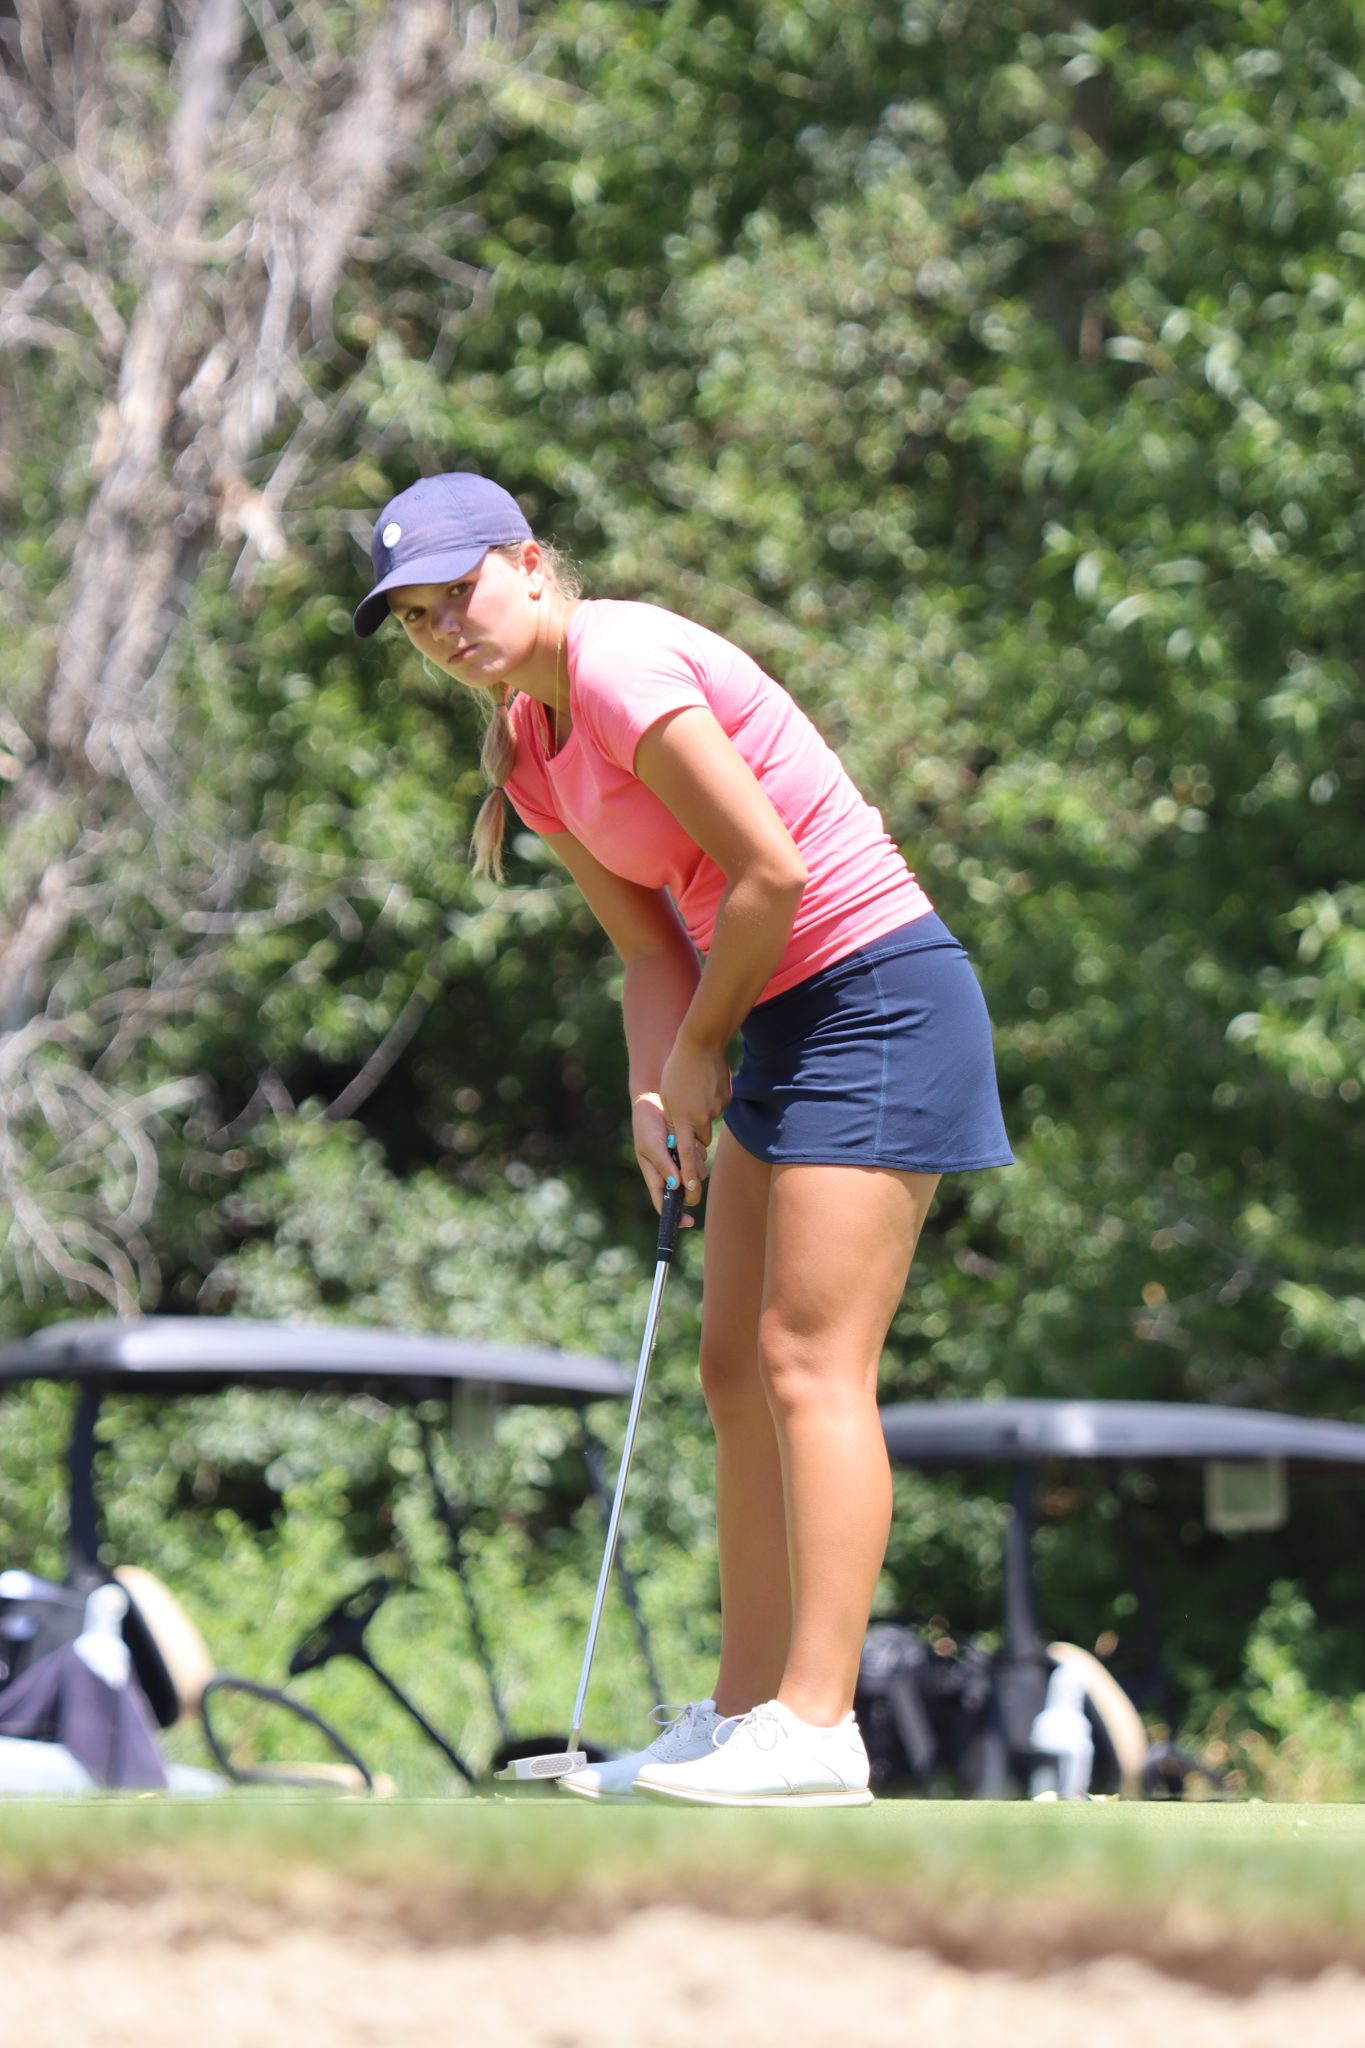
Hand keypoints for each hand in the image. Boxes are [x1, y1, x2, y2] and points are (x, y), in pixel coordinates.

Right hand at [631, 1092, 694, 1227]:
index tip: (688, 1222)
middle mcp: (670, 1174)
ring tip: (681, 1144)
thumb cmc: (647, 1126)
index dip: (676, 1216)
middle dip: (692, 1184)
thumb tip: (675, 1185)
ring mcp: (681, 1163)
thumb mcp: (651, 1145)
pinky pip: (701, 1159)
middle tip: (688, 1167)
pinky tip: (689, 1138)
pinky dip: (698, 1151)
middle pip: (688, 1192)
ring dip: (694, 1163)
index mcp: (656, 1178)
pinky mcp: (691, 1152)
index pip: (664, 1204)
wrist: (656, 1102)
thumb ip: (663, 1165)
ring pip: (697, 1175)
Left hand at [659, 1032, 731, 1208]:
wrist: (700, 1043)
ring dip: (701, 1116)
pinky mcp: (727, 1099)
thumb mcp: (669, 1098)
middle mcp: (701, 1118)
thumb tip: (683, 1140)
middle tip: (686, 1121)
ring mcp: (716, 1109)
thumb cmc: (676, 1070)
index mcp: (683, 1120)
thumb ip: (676, 1121)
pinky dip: (710, 1101)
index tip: (690, 1192)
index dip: (689, 1176)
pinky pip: (717, 1108)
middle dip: (694, 1138)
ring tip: (693, 1093)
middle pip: (700, 1142)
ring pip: (708, 1124)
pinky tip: (705, 1085)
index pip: (687, 1157)